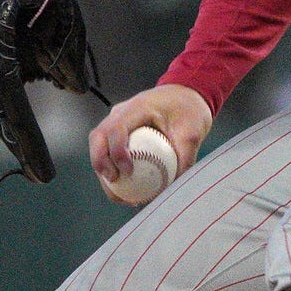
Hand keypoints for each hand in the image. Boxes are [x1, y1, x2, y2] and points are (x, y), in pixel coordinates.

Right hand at [90, 85, 213, 188]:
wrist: (186, 95)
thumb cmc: (189, 111)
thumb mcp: (192, 133)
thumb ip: (185, 158)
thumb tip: (176, 187)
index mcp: (137, 107)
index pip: (116, 128)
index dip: (117, 152)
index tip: (128, 171)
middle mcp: (121, 112)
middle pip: (98, 137)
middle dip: (100, 162)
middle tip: (114, 183)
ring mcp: (116, 120)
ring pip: (98, 144)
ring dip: (102, 169)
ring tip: (117, 194)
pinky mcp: (118, 130)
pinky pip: (107, 149)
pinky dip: (111, 167)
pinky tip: (123, 189)